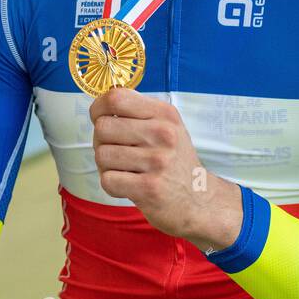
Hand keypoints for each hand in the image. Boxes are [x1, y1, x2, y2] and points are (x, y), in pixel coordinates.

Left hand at [88, 88, 241, 250]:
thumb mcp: (167, 127)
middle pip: (103, 127)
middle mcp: (163, 134)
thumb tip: (100, 105)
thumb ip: (137, 112)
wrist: (200, 201)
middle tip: (116, 152)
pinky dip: (112, 185)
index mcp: (164, 114)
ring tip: (125, 170)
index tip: (100, 118)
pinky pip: (108, 180)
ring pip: (102, 154)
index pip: (117, 98)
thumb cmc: (175, 162)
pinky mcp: (149, 188)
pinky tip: (129, 185)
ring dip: (106, 166)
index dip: (98, 108)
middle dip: (100, 141)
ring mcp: (157, 161)